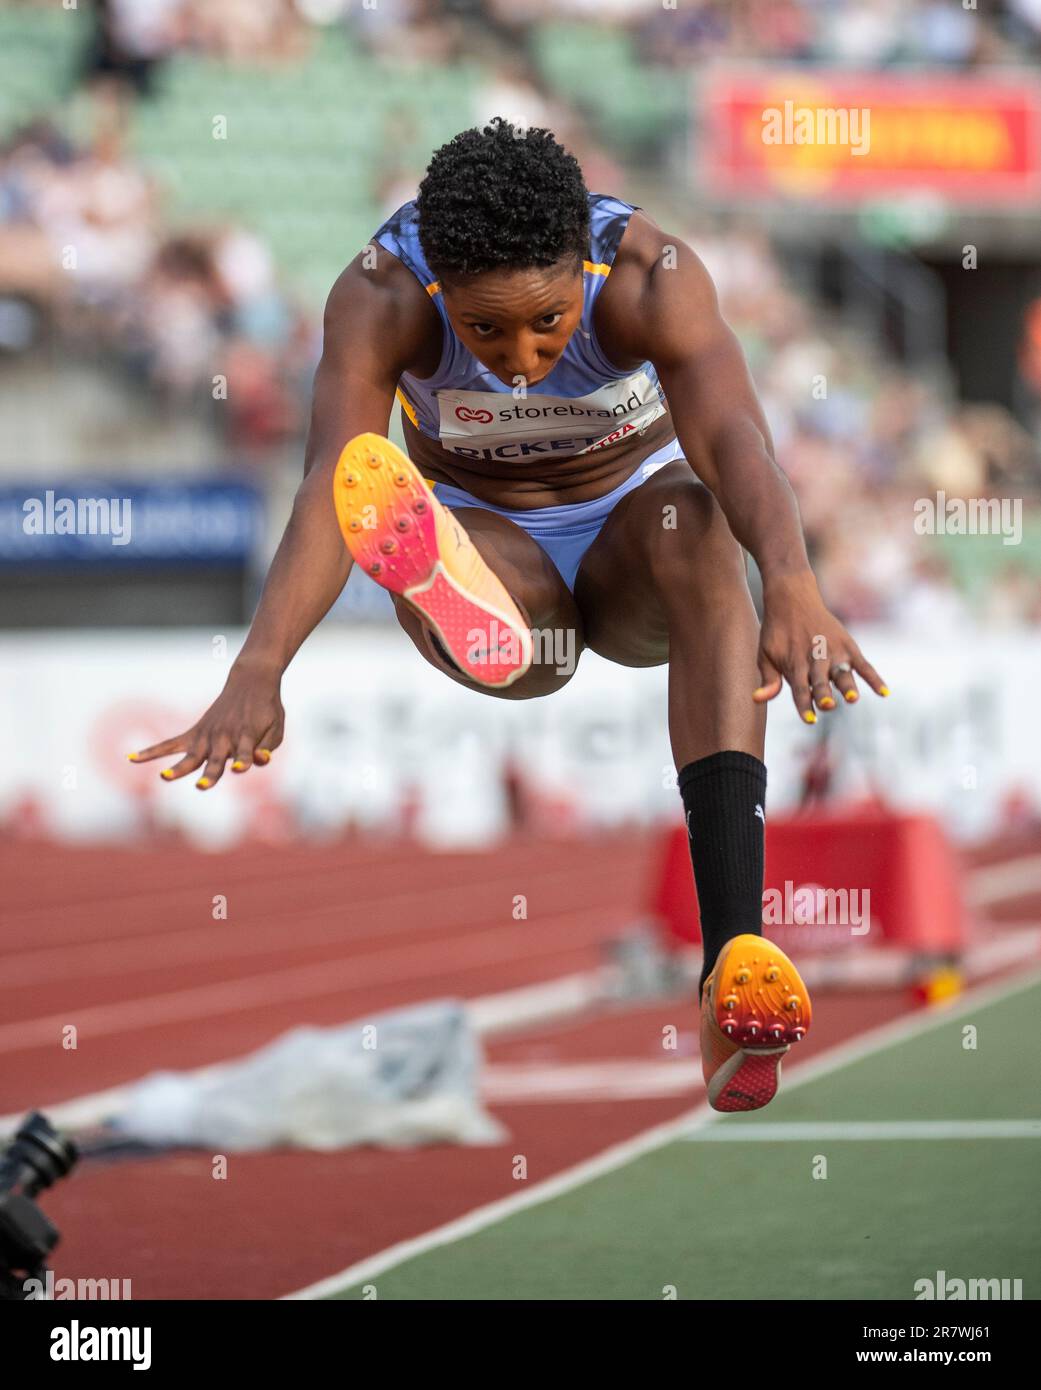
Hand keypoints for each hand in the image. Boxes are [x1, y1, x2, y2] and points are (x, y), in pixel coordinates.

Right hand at [128, 660, 284, 788]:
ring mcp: (208, 736)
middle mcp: (225, 737)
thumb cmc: (267, 709)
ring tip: (164, 777)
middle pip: (216, 760)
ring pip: (191, 756)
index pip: (247, 753)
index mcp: (248, 736)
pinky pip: (170, 744)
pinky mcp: (195, 733)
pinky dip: (152, 751)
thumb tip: (260, 760)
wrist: (251, 682)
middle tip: (200, 787)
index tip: (240, 768)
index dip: (245, 761)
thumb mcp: (276, 728)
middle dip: (210, 774)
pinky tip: (132, 759)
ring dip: (179, 768)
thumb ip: (268, 746)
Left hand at [753, 571, 888, 723]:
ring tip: (853, 698)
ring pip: (842, 672)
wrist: (792, 597)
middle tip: (828, 705)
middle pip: (821, 681)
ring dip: (847, 686)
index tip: (809, 719)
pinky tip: (884, 693)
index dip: (804, 704)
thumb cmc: (776, 631)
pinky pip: (864, 664)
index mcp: (795, 663)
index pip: (799, 688)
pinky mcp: (848, 645)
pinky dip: (874, 678)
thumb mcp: (765, 654)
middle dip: (824, 694)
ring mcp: (834, 651)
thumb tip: (757, 699)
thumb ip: (768, 679)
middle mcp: (815, 658)